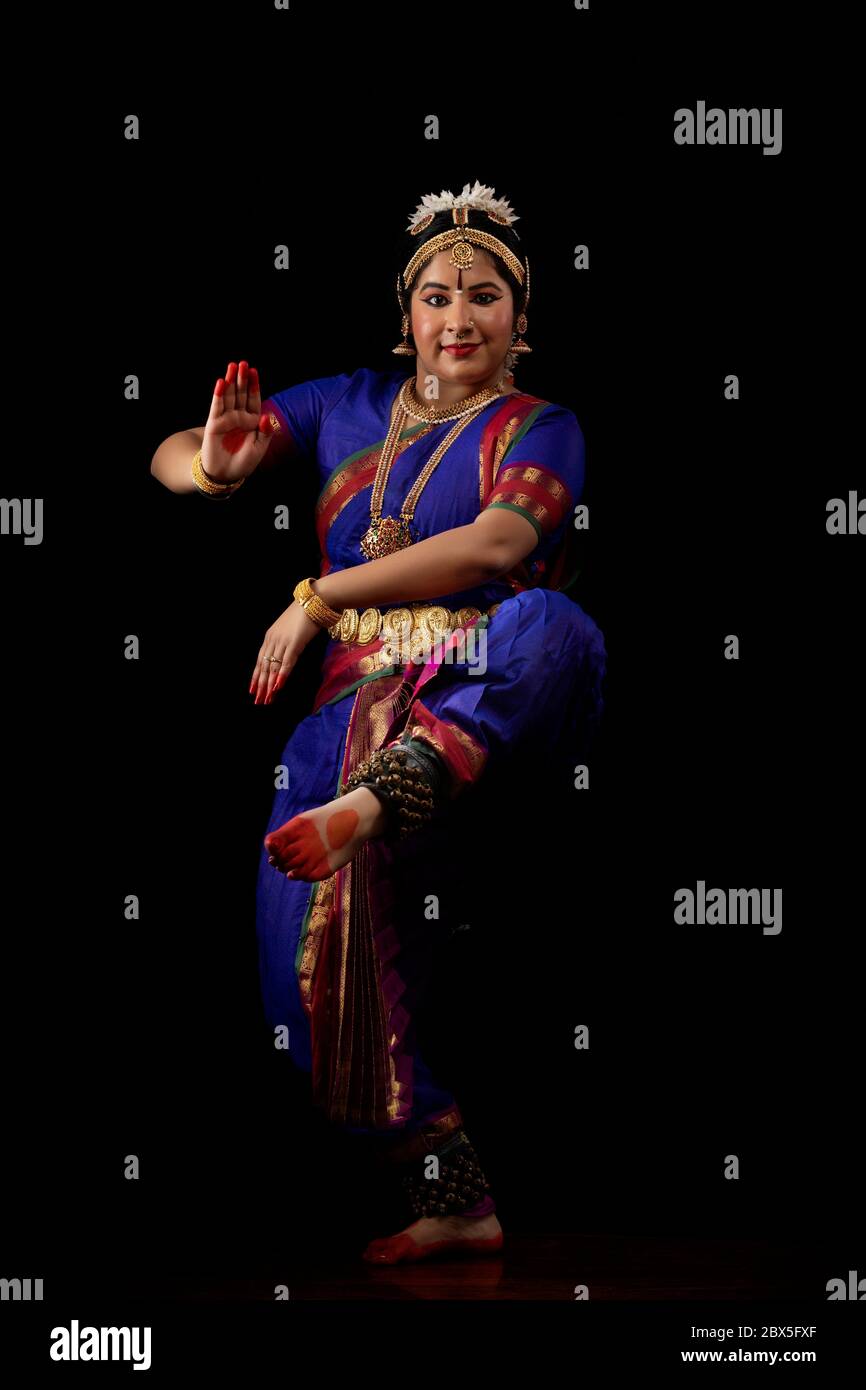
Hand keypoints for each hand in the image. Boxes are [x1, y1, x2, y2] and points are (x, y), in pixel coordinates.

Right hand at [201, 360, 274, 483]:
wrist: (225, 474)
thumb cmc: (244, 462)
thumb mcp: (259, 448)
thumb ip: (265, 432)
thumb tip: (267, 416)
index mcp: (253, 420)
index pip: (254, 399)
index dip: (254, 385)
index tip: (254, 371)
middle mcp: (239, 416)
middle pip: (241, 394)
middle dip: (242, 379)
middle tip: (243, 364)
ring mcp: (226, 418)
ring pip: (229, 396)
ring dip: (230, 382)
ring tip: (232, 367)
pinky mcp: (214, 423)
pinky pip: (217, 407)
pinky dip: (218, 395)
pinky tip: (220, 383)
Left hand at [249, 601, 323, 704]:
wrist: (315, 601)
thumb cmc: (305, 615)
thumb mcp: (290, 629)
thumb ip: (285, 642)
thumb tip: (285, 656)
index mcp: (270, 637)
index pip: (260, 660)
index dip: (256, 676)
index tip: (253, 690)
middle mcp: (273, 640)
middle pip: (264, 666)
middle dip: (261, 685)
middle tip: (258, 701)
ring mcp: (283, 642)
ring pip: (273, 667)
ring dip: (270, 685)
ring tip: (267, 699)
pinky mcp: (294, 643)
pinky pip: (286, 662)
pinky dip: (281, 675)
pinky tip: (278, 686)